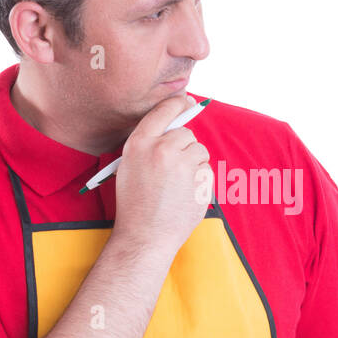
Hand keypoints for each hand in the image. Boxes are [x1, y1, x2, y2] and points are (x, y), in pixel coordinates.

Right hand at [112, 93, 210, 260]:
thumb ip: (149, 144)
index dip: (178, 104)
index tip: (188, 101)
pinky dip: (200, 180)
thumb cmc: (135, 203)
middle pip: (186, 133)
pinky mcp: (200, 181)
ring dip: (194, 163)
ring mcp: (183, 166)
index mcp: (140, 143)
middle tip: (173, 167)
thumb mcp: (129, 166)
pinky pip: (207, 170)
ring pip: (200, 151)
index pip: (164, 111)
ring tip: (177, 185)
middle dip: (184, 146)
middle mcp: (162, 150)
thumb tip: (177, 123)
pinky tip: (184, 195)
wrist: (145, 236)